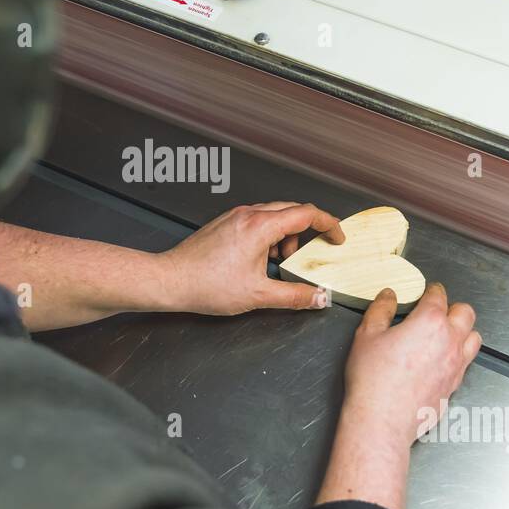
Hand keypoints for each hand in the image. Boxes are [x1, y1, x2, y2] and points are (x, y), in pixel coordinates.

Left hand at [160, 202, 345, 314]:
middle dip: (308, 231)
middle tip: (315, 250)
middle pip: (291, 210)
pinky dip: (268, 236)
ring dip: (286, 235)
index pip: (306, 213)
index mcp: (261, 226)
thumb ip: (295, 296)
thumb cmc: (206, 284)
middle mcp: (248, 214)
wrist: (170, 280)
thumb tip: (318, 297)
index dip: (328, 223)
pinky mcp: (225, 224)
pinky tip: (262, 259)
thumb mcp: (259, 295)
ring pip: (273, 216)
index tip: (337, 236)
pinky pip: (256, 221)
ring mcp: (235, 217)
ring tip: (281, 261)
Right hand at [345, 283, 480, 444]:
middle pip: (465, 313)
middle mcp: (449, 341)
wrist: (383, 419)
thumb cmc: (374, 380)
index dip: (432, 290)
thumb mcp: (367, 335)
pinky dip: (458, 355)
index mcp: (429, 322)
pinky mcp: (455, 385)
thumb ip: (380, 310)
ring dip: (463, 331)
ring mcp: (456, 365)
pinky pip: (467, 362)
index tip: (429, 291)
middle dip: (453, 308)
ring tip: (446, 333)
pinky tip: (442, 359)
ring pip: (474, 338)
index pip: (438, 296)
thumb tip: (388, 297)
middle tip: (438, 310)